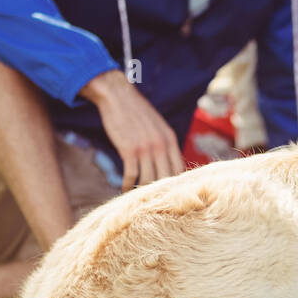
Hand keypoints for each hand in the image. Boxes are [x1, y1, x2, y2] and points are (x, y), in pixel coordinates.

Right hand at [81, 70, 184, 190]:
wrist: (117, 96)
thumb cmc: (136, 112)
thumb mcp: (157, 126)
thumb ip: (163, 143)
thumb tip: (166, 163)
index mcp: (171, 139)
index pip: (179, 169)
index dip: (174, 184)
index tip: (167, 193)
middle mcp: (161, 145)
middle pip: (166, 178)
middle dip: (160, 191)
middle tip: (152, 202)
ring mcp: (146, 148)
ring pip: (149, 179)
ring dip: (142, 191)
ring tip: (136, 197)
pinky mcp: (129, 150)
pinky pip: (132, 175)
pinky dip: (128, 185)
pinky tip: (124, 189)